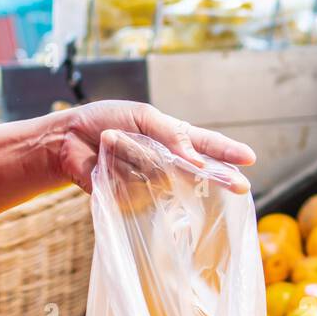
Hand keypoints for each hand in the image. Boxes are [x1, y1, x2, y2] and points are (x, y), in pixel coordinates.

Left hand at [50, 100, 255, 192]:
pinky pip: (138, 186)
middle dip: (219, 178)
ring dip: (135, 153)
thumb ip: (172, 134)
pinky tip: (106, 163)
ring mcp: (151, 184)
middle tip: (241, 186)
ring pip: (161, 175)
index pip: (206, 146)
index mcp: (173, 139)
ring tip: (112, 141)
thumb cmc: (104, 121)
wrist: (67, 139)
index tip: (249, 159)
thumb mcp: (142, 115)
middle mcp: (167, 165)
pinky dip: (121, 166)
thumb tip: (194, 160)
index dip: (227, 153)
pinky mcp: (132, 200)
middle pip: (199, 174)